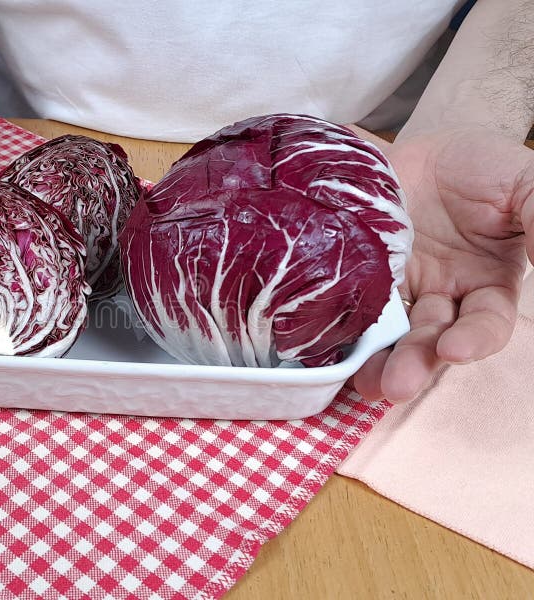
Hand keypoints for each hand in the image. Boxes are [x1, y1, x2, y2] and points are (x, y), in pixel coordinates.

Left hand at [352, 127, 533, 402]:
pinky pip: (353, 312)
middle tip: (397, 385)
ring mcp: (398, 291)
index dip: (474, 340)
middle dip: (417, 365)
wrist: (419, 149)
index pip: (486, 323)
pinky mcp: (360, 282)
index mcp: (488, 284)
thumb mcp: (523, 184)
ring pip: (391, 336)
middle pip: (432, 341)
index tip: (455, 348)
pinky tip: (334, 354)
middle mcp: (443, 297)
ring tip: (367, 386)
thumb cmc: (479, 166)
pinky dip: (346, 336)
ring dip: (381, 364)